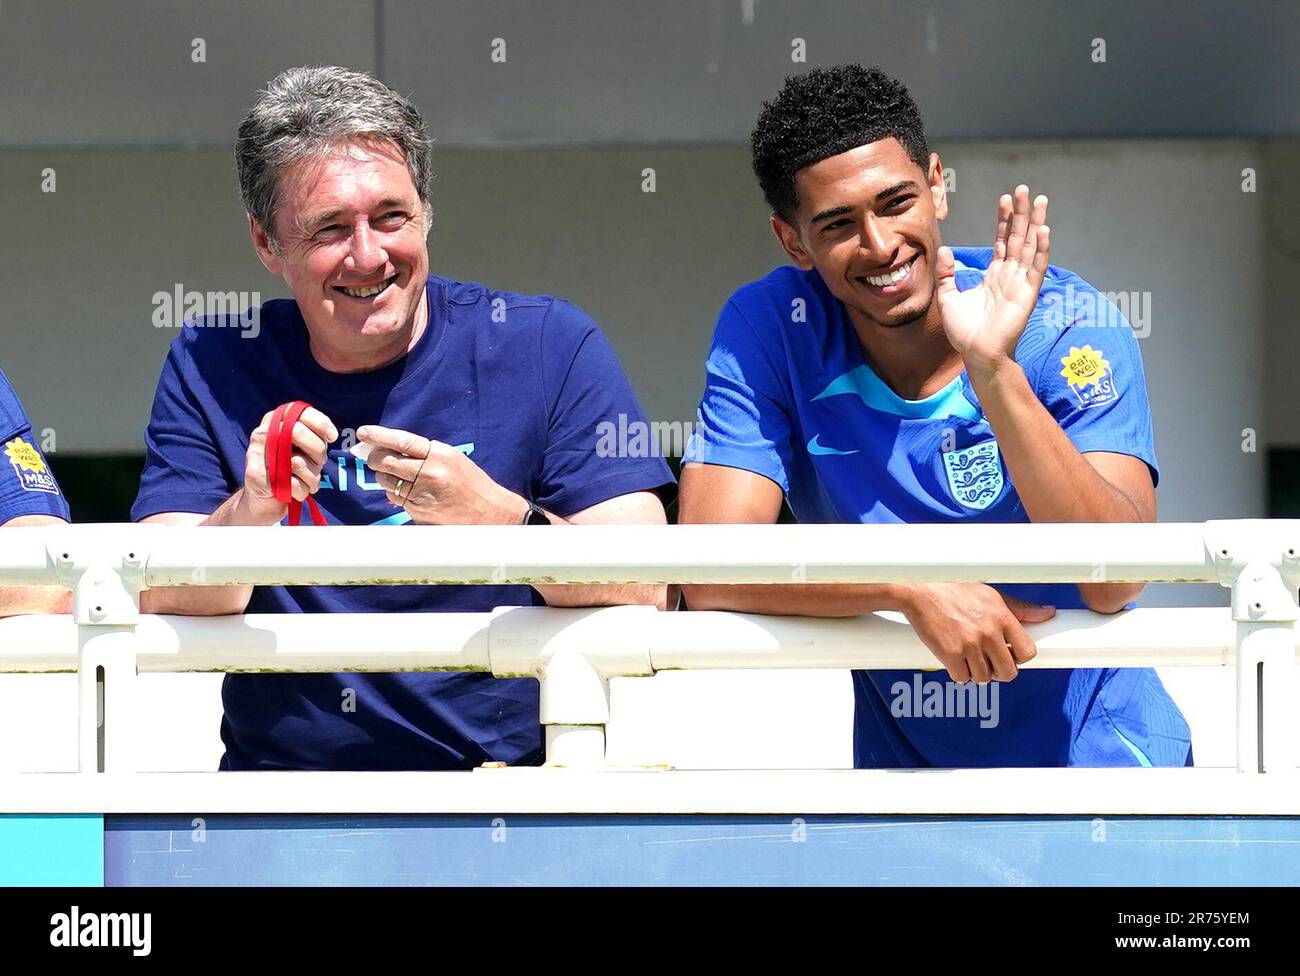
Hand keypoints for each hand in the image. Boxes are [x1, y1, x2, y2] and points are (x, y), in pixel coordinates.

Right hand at [241, 406, 337, 521]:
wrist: (263, 500)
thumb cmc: (289, 470)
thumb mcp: (304, 448)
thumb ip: (315, 435)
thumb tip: (331, 433)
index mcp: (275, 420)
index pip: (300, 412)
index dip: (321, 423)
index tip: (332, 437)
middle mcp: (262, 432)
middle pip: (298, 432)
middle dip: (317, 452)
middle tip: (318, 463)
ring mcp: (256, 453)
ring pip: (298, 462)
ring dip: (312, 476)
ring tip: (305, 480)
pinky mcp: (256, 476)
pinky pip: (292, 483)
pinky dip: (302, 491)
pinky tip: (296, 491)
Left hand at [357, 424, 524, 524]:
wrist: (490, 513)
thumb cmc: (471, 483)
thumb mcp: (452, 458)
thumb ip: (424, 453)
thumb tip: (390, 448)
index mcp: (440, 455)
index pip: (402, 441)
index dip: (379, 435)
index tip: (364, 432)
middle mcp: (429, 474)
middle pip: (386, 462)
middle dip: (374, 458)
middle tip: (372, 456)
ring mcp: (423, 495)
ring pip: (386, 482)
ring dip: (385, 477)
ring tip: (398, 477)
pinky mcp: (419, 512)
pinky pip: (396, 499)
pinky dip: (396, 494)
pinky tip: (410, 493)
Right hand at [895, 582, 1054, 683]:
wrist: (919, 590)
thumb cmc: (954, 588)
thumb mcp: (990, 594)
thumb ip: (1020, 608)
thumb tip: (1048, 613)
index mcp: (1001, 616)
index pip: (1027, 651)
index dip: (1020, 657)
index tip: (1010, 654)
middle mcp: (988, 632)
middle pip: (1008, 672)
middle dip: (1000, 671)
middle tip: (990, 663)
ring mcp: (968, 645)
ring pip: (984, 678)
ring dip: (977, 673)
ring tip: (969, 658)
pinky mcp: (949, 654)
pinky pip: (962, 678)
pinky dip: (959, 673)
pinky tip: (955, 660)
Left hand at [936, 184, 1049, 380]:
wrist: (975, 354)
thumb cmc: (964, 331)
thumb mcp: (948, 297)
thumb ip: (947, 273)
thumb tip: (944, 249)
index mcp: (994, 275)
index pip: (1002, 241)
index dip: (1004, 220)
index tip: (1004, 199)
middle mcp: (1010, 275)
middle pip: (1018, 237)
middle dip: (1021, 213)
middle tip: (1022, 189)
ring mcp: (1020, 283)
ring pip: (1030, 247)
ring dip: (1035, 223)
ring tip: (1039, 200)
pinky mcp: (1027, 294)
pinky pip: (1036, 268)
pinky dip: (1041, 249)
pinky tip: (1044, 231)